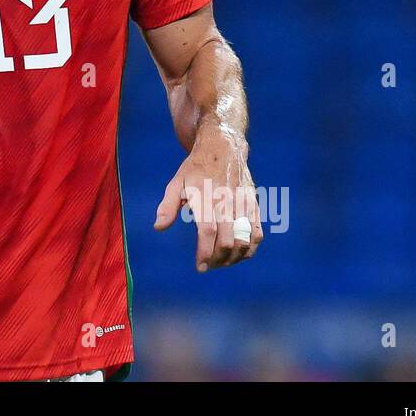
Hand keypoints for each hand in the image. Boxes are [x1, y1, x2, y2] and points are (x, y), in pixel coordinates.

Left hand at [153, 127, 261, 270]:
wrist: (223, 149)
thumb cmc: (196, 168)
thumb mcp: (176, 182)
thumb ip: (168, 206)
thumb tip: (159, 227)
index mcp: (206, 198)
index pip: (208, 232)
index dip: (205, 253)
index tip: (200, 267)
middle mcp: (227, 202)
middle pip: (228, 241)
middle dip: (218, 259)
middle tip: (209, 265)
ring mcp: (243, 204)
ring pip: (244, 240)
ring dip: (234, 257)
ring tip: (222, 262)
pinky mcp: (254, 205)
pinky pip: (257, 233)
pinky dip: (250, 248)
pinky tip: (239, 254)